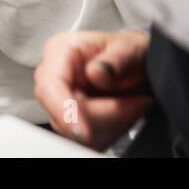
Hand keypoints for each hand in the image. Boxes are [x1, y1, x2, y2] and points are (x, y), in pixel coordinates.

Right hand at [35, 29, 152, 150]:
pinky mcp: (70, 120)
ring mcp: (60, 101)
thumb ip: (116, 60)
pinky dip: (110, 132)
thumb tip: (95, 74)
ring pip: (75, 133)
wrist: (138, 66)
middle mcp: (55, 77)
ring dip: (111, 125)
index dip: (64, 111)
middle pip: (65, 115)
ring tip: (132, 104)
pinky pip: (86, 140)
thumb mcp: (130, 48)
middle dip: (105, 116)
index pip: (50, 87)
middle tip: (137, 103)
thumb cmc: (129, 53)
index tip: (83, 132)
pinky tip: (123, 113)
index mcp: (61, 51)